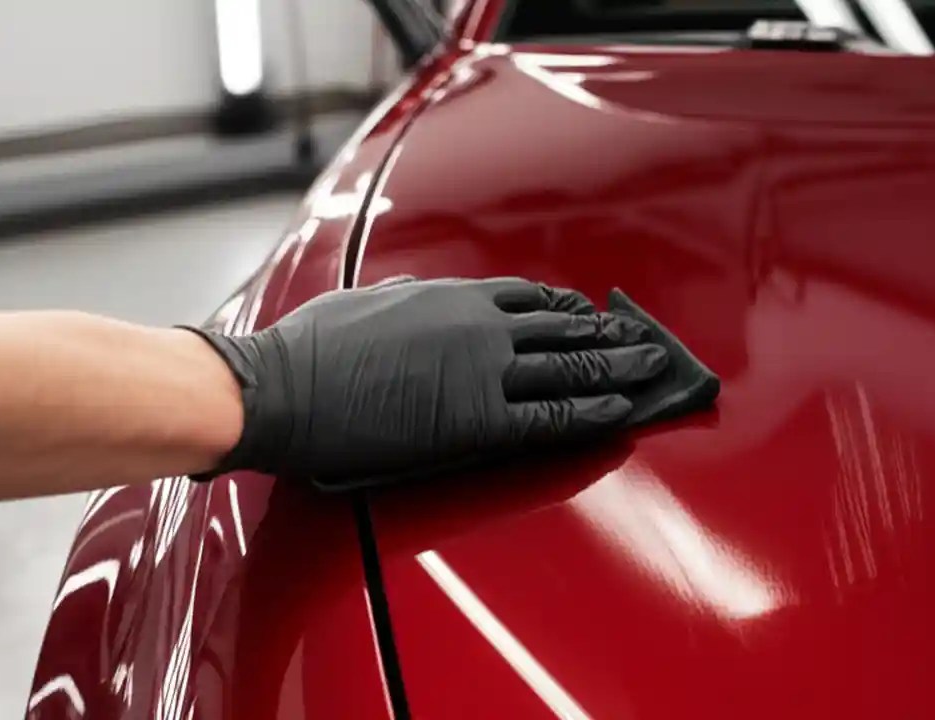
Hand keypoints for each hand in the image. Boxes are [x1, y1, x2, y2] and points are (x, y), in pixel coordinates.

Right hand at [188, 277, 667, 488]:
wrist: (280, 388)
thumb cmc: (308, 351)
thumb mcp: (364, 302)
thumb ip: (405, 298)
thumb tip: (418, 294)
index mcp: (450, 296)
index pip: (530, 299)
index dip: (568, 311)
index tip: (591, 317)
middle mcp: (479, 325)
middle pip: (563, 329)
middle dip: (609, 337)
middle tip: (645, 341)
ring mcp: (483, 371)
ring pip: (571, 367)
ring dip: (619, 369)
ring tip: (654, 371)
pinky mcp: (477, 420)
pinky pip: (551, 416)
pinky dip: (592, 412)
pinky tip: (621, 411)